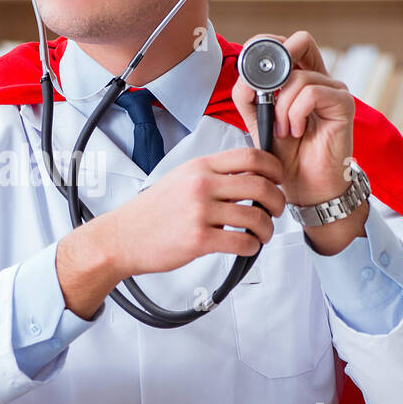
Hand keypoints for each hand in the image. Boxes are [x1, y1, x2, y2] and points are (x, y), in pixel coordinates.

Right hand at [90, 146, 287, 277]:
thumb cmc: (151, 212)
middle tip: (276, 209)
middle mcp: (202, 186)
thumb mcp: (180, 178)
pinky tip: (247, 246)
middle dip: (278, 200)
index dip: (274, 167)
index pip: (251, 156)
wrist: (123, 237)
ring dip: (267, 228)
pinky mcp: (199, 239)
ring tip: (262, 233)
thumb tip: (246, 175)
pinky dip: (252, 246)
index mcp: (200, 167)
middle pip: (260, 185)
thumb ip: (210, 174)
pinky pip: (242, 242)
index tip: (279, 178)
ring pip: (255, 217)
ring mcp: (200, 212)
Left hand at [231, 30, 356, 207]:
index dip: (266, 47)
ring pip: (298, 78)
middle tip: (266, 97)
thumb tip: (246, 78)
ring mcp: (334, 89)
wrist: (304, 185)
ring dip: (281, 108)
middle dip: (275, 67)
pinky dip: (296, 114)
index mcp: (299, 77)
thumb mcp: (258, 120)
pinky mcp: (344, 104)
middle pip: (301, 41)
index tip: (251, 77)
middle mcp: (319, 78)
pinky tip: (296, 132)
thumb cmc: (286, 154)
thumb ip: (249, 96)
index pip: (285, 42)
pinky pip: (312, 93)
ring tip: (283, 131)